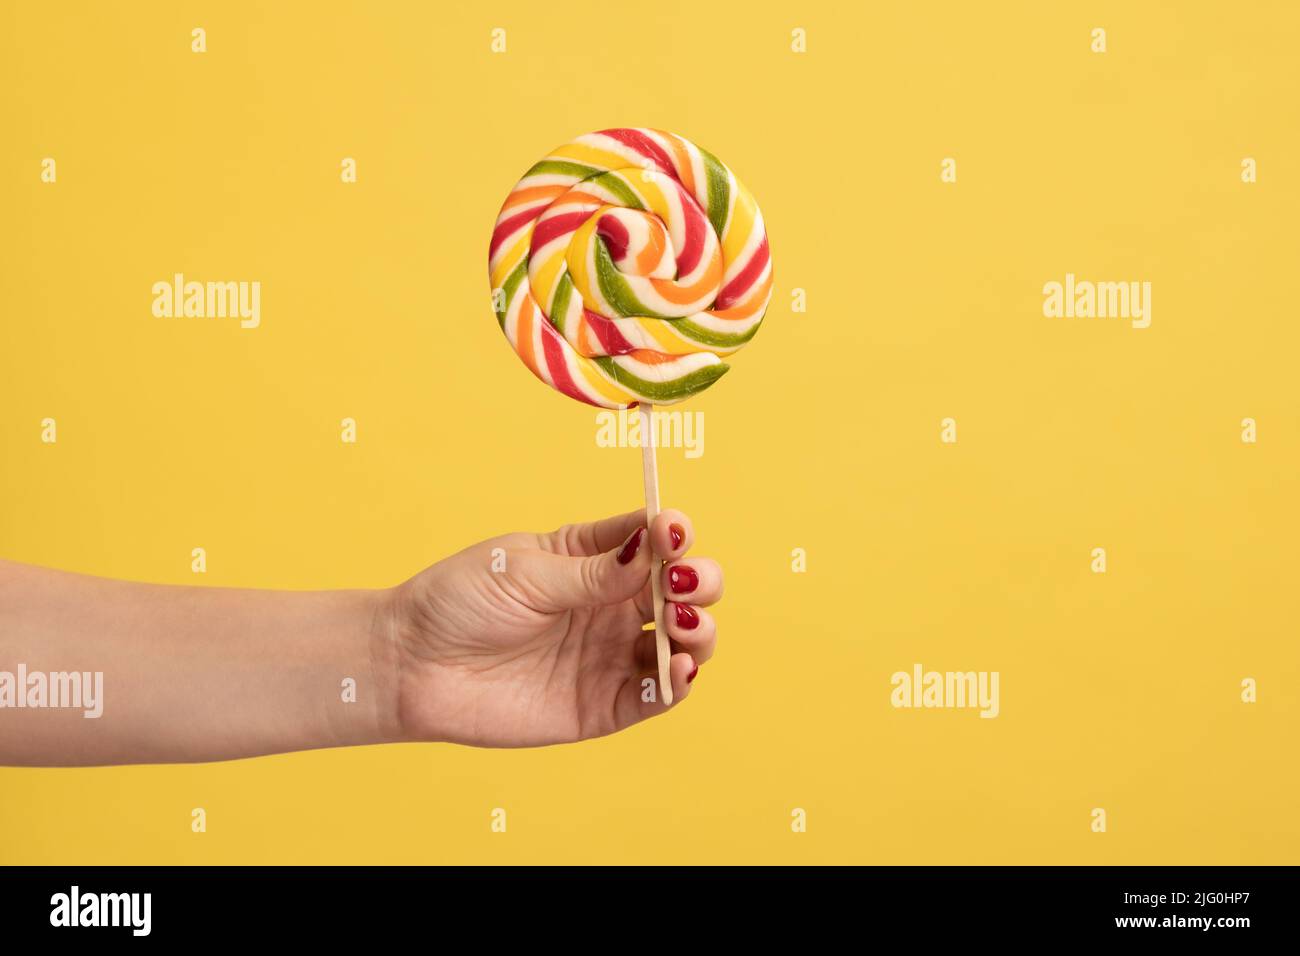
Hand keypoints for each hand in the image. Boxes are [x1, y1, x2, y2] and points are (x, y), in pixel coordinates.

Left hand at [385, 508, 722, 746]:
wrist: (410, 665)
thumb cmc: (459, 601)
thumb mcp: (524, 572)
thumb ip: (593, 571)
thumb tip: (654, 550)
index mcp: (594, 559)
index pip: (655, 538)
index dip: (675, 533)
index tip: (673, 532)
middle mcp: (611, 606)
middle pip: (684, 590)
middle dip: (701, 581)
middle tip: (682, 584)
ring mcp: (611, 655)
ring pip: (685, 643)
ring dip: (700, 630)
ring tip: (679, 624)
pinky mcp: (602, 704)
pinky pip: (657, 696)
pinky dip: (679, 683)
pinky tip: (678, 667)